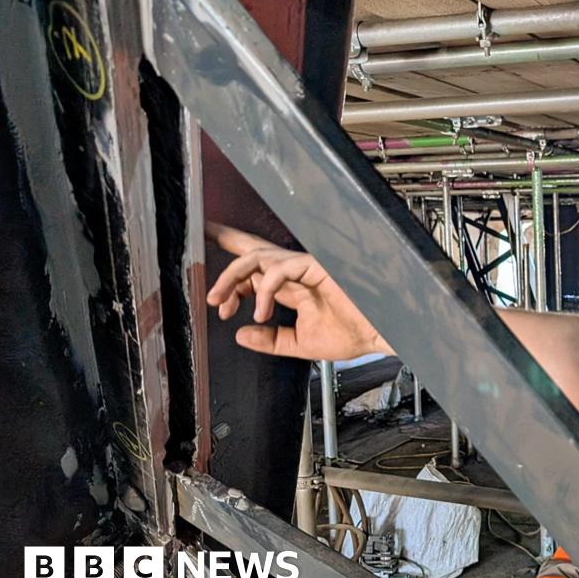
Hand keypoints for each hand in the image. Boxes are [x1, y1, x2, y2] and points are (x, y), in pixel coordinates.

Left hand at [205, 223, 391, 359]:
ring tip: (219, 301)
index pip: (255, 273)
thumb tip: (242, 335)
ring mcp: (305, 267)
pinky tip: (260, 312)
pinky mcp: (315, 266)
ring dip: (231, 276)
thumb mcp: (300, 343)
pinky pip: (279, 270)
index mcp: (293, 286)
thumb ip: (271, 340)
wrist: (378, 334)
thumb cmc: (352, 333)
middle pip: (253, 250)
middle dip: (225, 239)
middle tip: (200, 234)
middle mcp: (296, 272)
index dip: (231, 284)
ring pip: (258, 257)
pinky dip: (264, 291)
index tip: (218, 307)